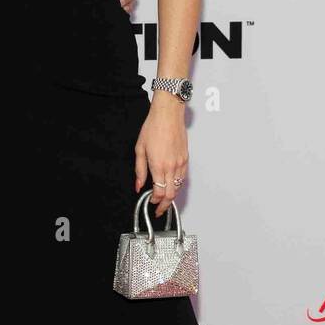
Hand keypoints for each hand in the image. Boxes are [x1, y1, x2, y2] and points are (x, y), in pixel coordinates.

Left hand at [133, 100, 187, 216]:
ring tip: (164, 199)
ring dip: (171, 196)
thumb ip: (139, 170)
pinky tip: (171, 185)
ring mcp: (180, 163)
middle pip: (170, 194)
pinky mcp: (186, 159)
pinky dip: (177, 185)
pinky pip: (183, 177)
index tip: (151, 202)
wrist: (168, 115)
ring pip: (178, 187)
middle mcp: (171, 167)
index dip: (154, 201)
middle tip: (159, 209)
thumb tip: (138, 185)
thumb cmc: (153, 128)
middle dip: (165, 205)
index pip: (158, 192)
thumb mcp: (140, 149)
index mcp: (158, 166)